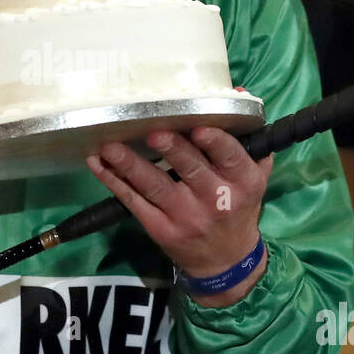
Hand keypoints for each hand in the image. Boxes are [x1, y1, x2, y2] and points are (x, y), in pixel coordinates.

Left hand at [85, 126, 271, 305]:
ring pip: (156, 186)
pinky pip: (134, 201)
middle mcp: (215, 199)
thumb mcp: (255, 175)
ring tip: (110, 147)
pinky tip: (98, 164)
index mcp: (242, 181)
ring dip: (131, 165)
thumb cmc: (239, 207)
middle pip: (191, 170)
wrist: (225, 260)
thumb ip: (248, 137)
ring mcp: (184, 215)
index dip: (215, 143)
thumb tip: (237, 92)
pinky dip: (114, 181)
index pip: (230, 158)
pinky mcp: (159, 227)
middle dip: (172, 150)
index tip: (198, 128)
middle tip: (154, 133)